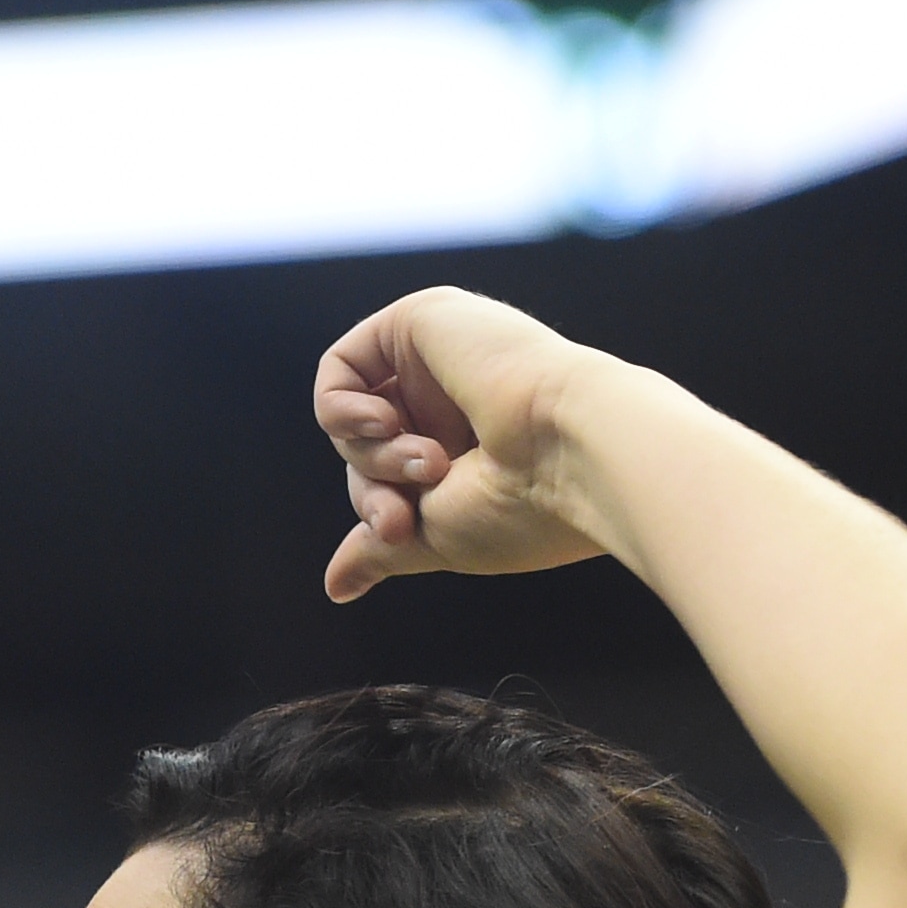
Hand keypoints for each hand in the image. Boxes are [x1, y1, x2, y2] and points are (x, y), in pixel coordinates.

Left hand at [315, 287, 614, 603]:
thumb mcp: (435, 537)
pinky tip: (383, 423)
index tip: (402, 531)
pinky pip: (339, 367)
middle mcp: (452, 402)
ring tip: (429, 463)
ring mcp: (437, 360)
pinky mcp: (421, 321)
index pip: (386, 485)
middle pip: (362, 452)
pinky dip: (340, 409)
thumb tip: (336, 586)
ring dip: (371, 455)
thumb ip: (379, 548)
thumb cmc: (520, 504)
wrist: (570, 450)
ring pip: (353, 417)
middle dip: (372, 490)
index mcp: (466, 452)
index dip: (376, 514)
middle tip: (403, 515)